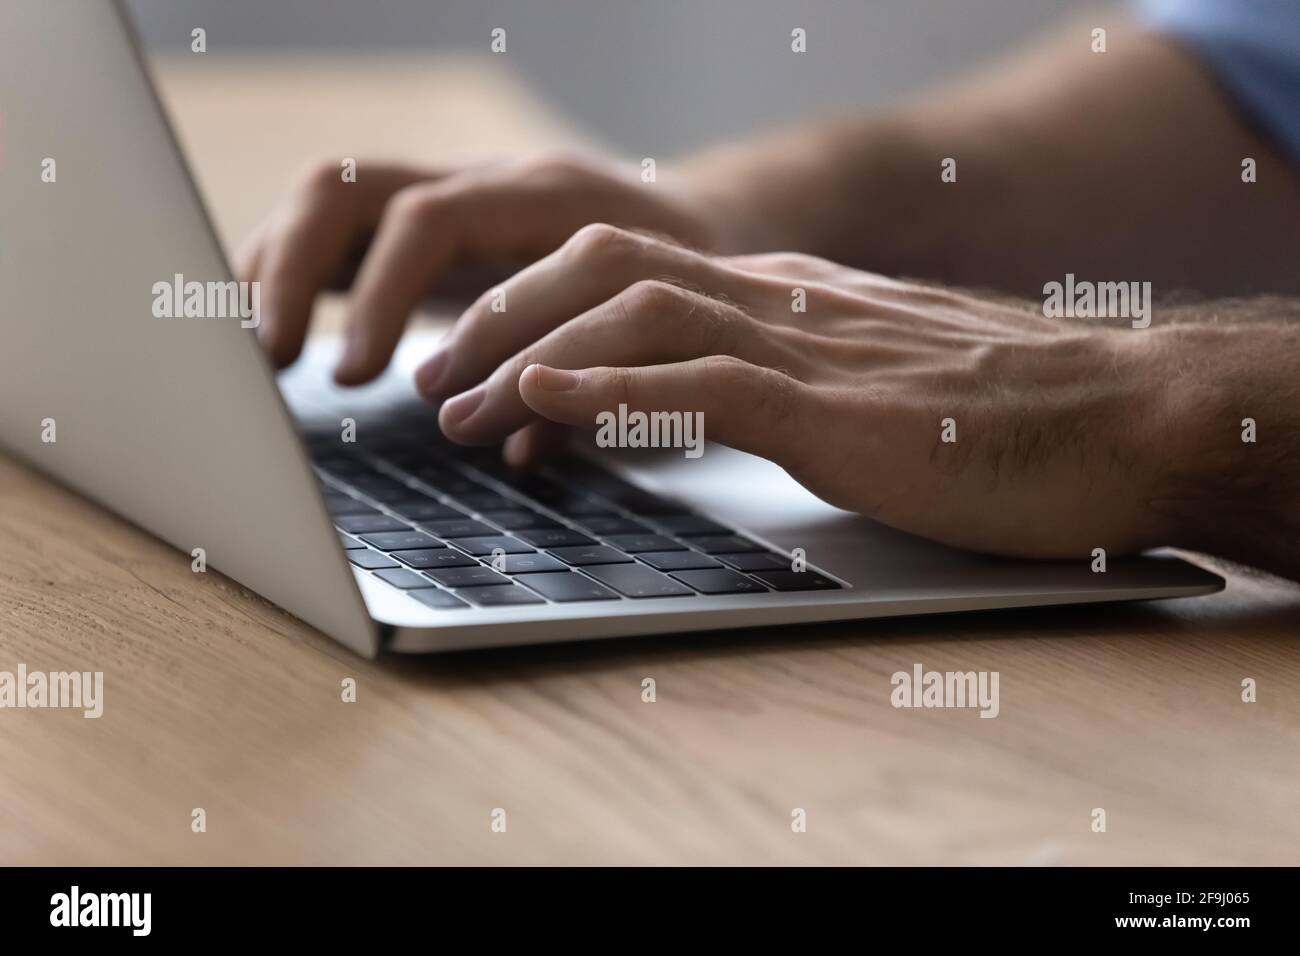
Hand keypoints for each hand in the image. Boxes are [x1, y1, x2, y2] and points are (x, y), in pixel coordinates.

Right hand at [236, 155, 749, 380]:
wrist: (704, 230)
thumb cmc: (686, 289)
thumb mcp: (653, 334)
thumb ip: (586, 382)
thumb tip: (511, 449)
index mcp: (545, 195)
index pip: (432, 219)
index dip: (384, 295)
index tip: (360, 377)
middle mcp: (485, 179)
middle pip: (350, 187)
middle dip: (296, 271)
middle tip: (276, 359)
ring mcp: (451, 190)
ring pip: (331, 197)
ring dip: (278, 268)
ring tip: (257, 350)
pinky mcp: (431, 221)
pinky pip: (343, 227)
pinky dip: (298, 272)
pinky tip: (277, 329)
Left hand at [420, 224, 1186, 559]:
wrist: (1129, 412)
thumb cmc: (1006, 418)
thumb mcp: (871, 388)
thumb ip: (792, 385)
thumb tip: (718, 413)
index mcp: (787, 300)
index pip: (631, 277)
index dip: (537, 311)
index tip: (480, 367)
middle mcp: (783, 303)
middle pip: (605, 269)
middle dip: (502, 315)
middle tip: (433, 377)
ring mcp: (808, 347)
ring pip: (633, 313)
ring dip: (530, 355)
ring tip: (460, 403)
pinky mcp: (837, 408)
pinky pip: (703, 382)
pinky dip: (611, 391)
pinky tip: (545, 403)